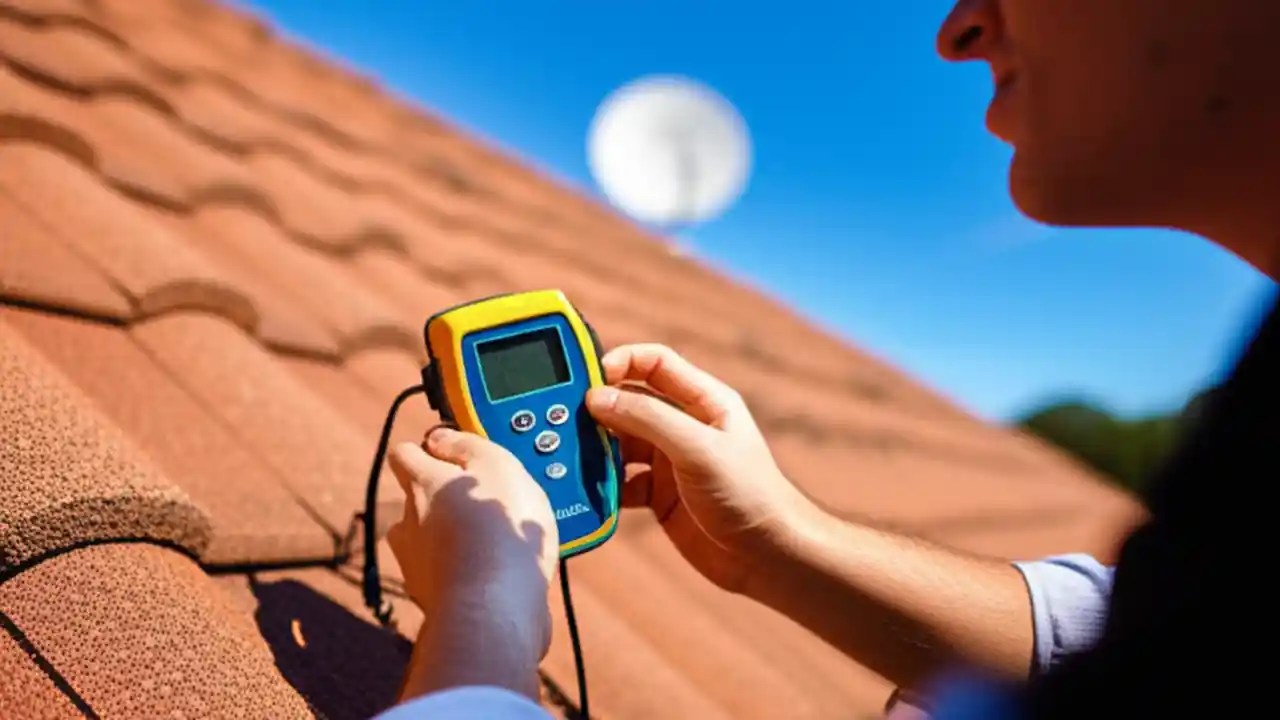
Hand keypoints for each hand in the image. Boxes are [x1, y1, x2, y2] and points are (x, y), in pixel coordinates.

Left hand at [386, 427, 558, 652]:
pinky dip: (460, 574)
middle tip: (483, 501)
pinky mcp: (431, 600)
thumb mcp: (497, 465)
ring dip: (446, 539)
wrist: (493, 610)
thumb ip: (468, 446)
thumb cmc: (499, 530)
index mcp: (424, 483)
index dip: (424, 450)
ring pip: (425, 541)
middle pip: (415, 500)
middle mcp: (409, 522)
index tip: (449, 453)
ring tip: (488, 542)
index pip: (404, 454)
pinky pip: (443, 577)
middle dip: (442, 498)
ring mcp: (415, 564)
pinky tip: (491, 577)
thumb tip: (442, 438)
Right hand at [585, 343, 816, 592]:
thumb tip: (597, 398)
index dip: (621, 361)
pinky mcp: (660, 496)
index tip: (590, 378)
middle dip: (600, 408)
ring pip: (620, 443)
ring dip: (598, 449)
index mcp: (703, 401)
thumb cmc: (749, 495)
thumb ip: (648, 419)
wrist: (768, 558)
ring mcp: (670, 462)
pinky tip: (594, 494)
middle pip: (630, 402)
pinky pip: (621, 481)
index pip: (654, 363)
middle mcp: (684, 426)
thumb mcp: (698, 448)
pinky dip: (604, 486)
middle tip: (568, 420)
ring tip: (576, 459)